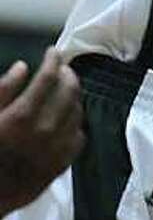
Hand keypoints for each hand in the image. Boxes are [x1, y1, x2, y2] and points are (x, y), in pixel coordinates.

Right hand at [0, 49, 84, 215]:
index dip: (53, 59)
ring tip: (65, 91)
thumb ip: (2, 90)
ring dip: (73, 97)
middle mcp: (43, 131)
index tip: (53, 52)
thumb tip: (21, 67)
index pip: (48, 77)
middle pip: (69, 91)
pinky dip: (75, 124)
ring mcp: (53, 150)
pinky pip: (78, 139)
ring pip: (76, 112)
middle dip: (67, 74)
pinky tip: (67, 120)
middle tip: (62, 69)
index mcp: (21, 117)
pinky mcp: (58, 167)